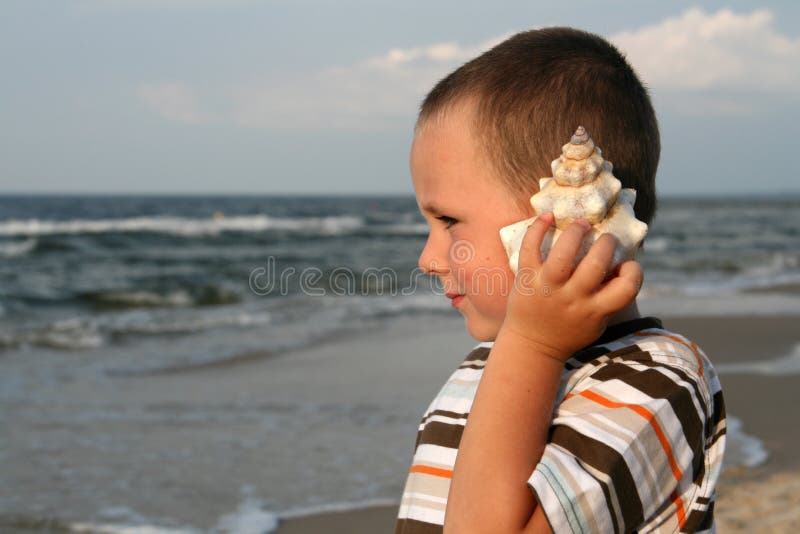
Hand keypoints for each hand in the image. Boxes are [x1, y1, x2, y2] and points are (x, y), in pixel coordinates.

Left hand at [500, 212, 642, 361]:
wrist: (532, 346)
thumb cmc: (570, 330)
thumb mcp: (597, 321)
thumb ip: (610, 297)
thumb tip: (623, 260)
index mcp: (595, 310)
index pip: (627, 288)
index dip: (634, 272)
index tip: (626, 265)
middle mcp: (573, 298)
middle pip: (597, 262)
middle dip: (606, 243)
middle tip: (605, 237)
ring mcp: (548, 287)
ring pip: (564, 253)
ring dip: (576, 231)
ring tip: (582, 224)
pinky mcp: (527, 278)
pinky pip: (530, 248)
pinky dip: (538, 228)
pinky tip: (548, 217)